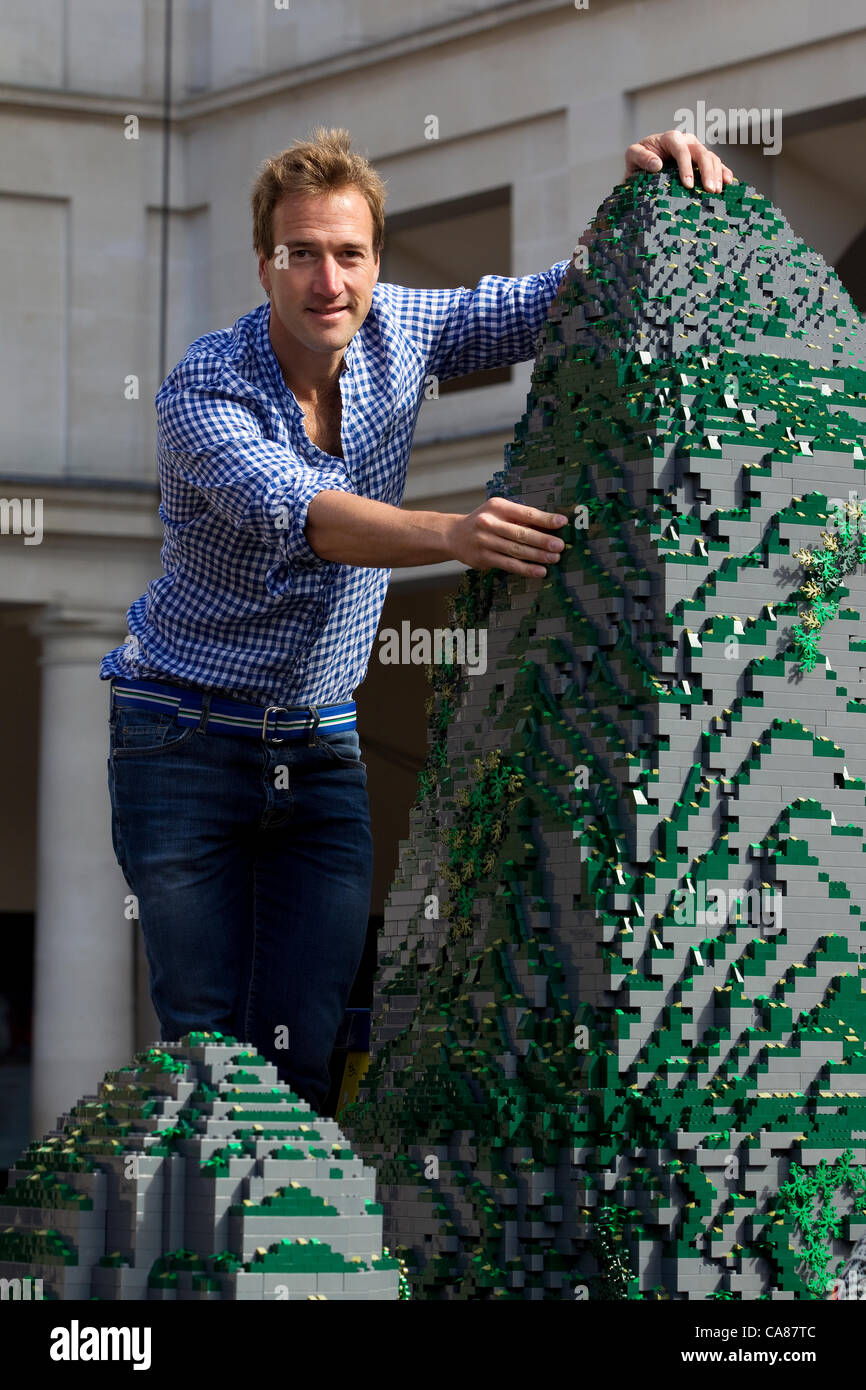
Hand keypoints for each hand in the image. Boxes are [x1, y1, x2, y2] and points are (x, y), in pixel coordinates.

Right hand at [447, 497, 566, 577]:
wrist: (454, 535)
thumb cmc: (484, 522)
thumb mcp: (498, 512)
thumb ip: (520, 518)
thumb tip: (550, 526)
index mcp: (497, 507)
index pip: (525, 513)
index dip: (545, 519)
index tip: (562, 523)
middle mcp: (489, 523)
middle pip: (521, 533)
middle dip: (543, 540)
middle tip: (560, 546)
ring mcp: (484, 541)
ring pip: (516, 550)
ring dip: (537, 556)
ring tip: (554, 559)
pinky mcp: (483, 558)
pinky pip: (509, 565)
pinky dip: (526, 569)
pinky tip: (540, 571)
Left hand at [625, 130, 734, 192]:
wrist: (643, 165)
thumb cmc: (638, 160)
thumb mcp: (633, 155)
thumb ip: (641, 157)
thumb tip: (657, 165)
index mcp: (670, 138)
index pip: (682, 150)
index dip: (686, 166)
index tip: (688, 185)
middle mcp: (686, 141)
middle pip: (701, 153)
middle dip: (707, 172)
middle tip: (709, 190)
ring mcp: (696, 150)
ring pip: (712, 158)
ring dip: (717, 174)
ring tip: (717, 192)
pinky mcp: (701, 161)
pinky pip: (716, 164)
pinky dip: (723, 172)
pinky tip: (729, 183)